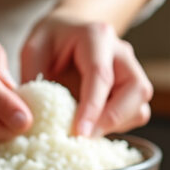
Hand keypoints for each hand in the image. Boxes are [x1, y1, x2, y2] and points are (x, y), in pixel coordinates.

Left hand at [20, 10, 152, 137]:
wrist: (71, 31)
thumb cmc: (52, 41)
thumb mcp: (33, 49)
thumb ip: (32, 78)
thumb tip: (30, 117)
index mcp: (96, 37)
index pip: (101, 74)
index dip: (92, 106)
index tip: (79, 133)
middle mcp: (122, 52)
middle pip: (135, 89)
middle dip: (112, 119)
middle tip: (84, 138)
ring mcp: (133, 71)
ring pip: (140, 106)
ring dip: (115, 125)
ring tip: (85, 132)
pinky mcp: (134, 90)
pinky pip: (136, 115)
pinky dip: (117, 127)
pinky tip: (94, 126)